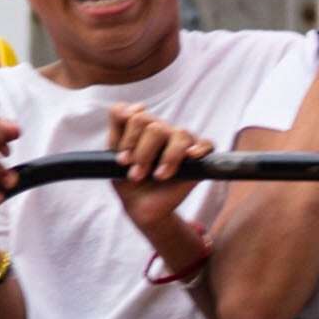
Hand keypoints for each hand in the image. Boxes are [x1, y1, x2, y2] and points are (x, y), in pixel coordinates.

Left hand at [106, 102, 211, 229]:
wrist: (142, 206)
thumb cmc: (128, 181)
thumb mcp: (112, 159)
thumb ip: (116, 132)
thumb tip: (132, 111)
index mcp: (140, 127)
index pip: (136, 115)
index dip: (129, 137)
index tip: (123, 160)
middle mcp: (161, 130)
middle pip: (154, 126)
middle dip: (143, 153)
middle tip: (136, 175)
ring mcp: (181, 142)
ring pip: (179, 134)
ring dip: (167, 158)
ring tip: (159, 176)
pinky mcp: (199, 157)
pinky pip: (206, 144)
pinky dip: (199, 149)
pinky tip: (190, 158)